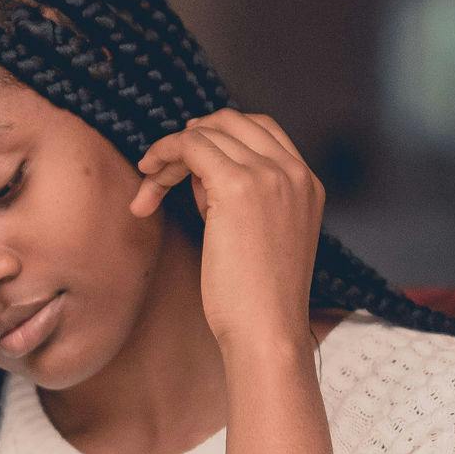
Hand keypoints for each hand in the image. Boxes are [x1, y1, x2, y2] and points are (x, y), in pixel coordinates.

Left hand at [130, 109, 323, 352]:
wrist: (266, 331)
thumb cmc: (256, 298)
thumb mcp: (258, 234)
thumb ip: (237, 195)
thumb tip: (197, 169)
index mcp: (306, 183)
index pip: (260, 130)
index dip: (218, 137)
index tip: (187, 162)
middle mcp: (293, 171)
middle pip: (232, 122)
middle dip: (190, 141)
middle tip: (160, 171)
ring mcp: (269, 175)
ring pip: (207, 132)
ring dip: (169, 155)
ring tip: (149, 191)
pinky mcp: (238, 185)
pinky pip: (191, 145)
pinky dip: (163, 154)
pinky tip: (148, 180)